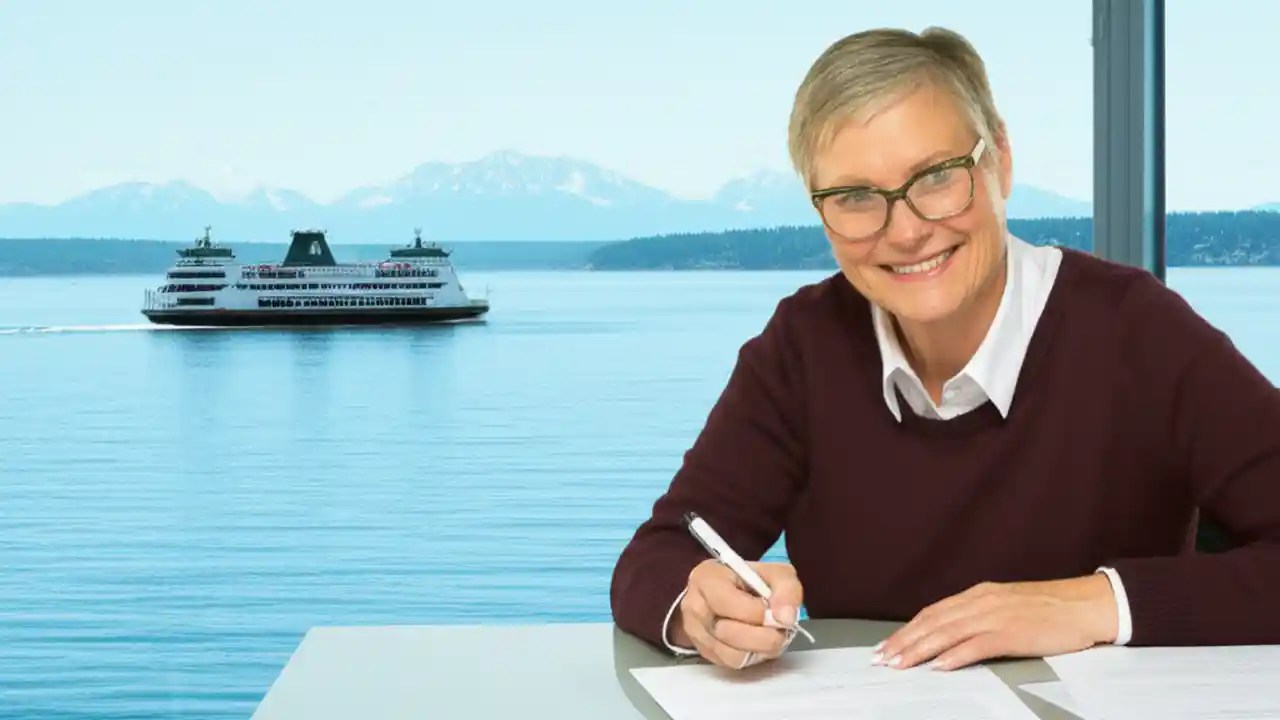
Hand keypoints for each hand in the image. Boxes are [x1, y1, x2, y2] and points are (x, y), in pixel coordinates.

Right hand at [672, 559, 803, 669]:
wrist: (730, 591)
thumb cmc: (751, 580)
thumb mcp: (776, 573)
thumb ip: (786, 589)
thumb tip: (786, 617)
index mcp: (707, 578)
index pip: (728, 602)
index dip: (758, 613)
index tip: (776, 613)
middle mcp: (694, 605)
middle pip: (727, 632)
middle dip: (762, 637)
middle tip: (780, 632)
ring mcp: (695, 631)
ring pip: (730, 654)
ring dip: (758, 650)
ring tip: (770, 637)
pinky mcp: (702, 651)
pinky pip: (730, 664)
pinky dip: (750, 657)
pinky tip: (757, 643)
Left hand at [874, 575, 1118, 670]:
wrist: (1086, 605)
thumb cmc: (1049, 610)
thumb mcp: (1005, 607)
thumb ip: (978, 618)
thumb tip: (950, 637)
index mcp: (978, 595)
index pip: (932, 613)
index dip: (906, 630)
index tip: (886, 645)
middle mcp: (981, 602)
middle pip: (933, 623)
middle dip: (904, 641)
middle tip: (881, 658)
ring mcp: (996, 616)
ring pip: (947, 633)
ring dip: (919, 649)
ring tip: (900, 664)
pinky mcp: (1013, 632)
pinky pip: (978, 645)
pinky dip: (955, 655)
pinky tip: (939, 665)